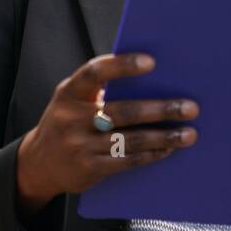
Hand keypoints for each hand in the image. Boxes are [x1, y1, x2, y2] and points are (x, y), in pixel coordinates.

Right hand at [16, 53, 197, 214]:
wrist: (39, 163)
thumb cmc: (67, 122)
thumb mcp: (73, 100)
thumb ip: (101, 90)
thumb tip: (153, 81)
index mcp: (69, 92)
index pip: (95, 73)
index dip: (123, 66)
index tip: (152, 62)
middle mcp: (72, 118)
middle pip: (124, 111)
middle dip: (161, 109)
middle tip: (191, 107)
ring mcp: (80, 145)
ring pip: (130, 139)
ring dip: (164, 136)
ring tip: (189, 133)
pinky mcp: (89, 168)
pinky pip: (127, 160)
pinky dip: (151, 154)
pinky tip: (168, 149)